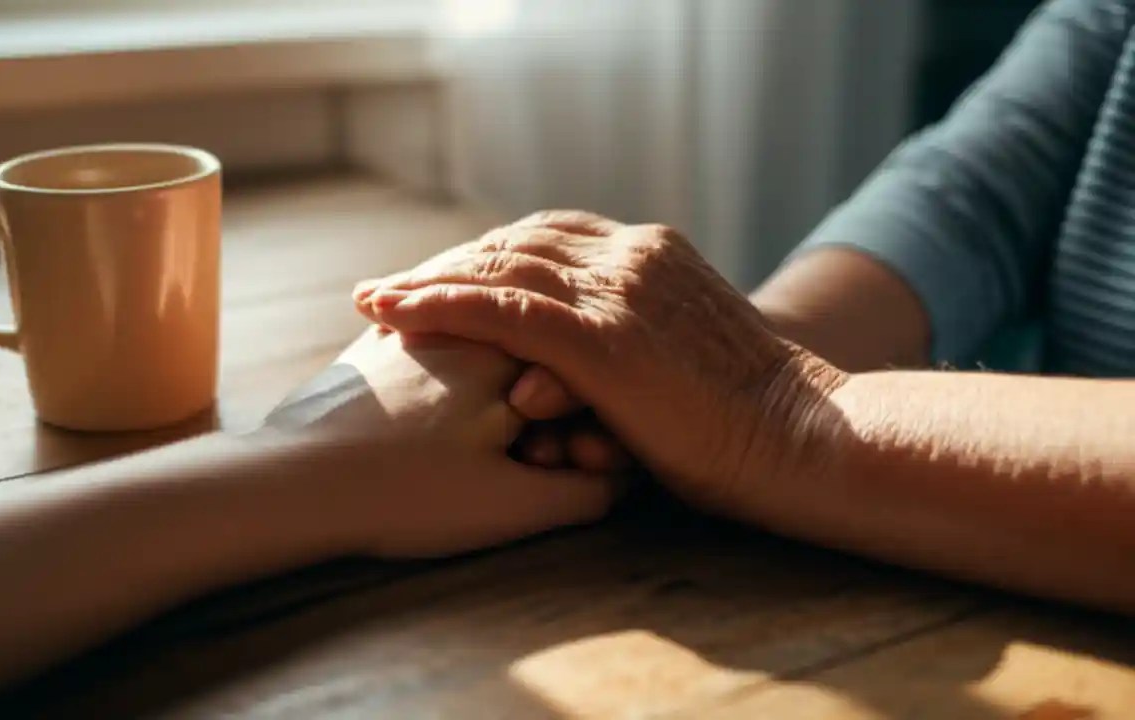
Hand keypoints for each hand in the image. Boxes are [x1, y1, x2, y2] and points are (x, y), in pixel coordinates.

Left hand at [262, 327, 619, 557]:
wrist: (286, 486)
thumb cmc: (407, 495)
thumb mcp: (517, 506)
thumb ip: (589, 488)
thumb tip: (622, 474)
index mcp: (506, 341)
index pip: (578, 364)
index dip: (586, 421)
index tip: (567, 463)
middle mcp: (458, 314)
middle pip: (534, 354)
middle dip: (546, 412)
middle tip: (528, 466)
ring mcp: (409, 325)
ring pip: (483, 354)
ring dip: (499, 402)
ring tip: (478, 461)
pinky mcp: (371, 348)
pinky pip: (437, 358)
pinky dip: (453, 392)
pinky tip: (436, 438)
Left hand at [352, 211, 846, 512]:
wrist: (803, 440)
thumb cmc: (744, 422)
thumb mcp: (683, 357)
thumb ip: (633, 337)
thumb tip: (570, 360)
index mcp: (652, 254)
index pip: (546, 238)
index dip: (486, 257)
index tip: (439, 280)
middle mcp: (631, 256)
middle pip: (512, 245)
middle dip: (445, 266)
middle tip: (389, 291)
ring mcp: (616, 291)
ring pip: (497, 269)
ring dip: (427, 284)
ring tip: (374, 302)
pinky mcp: (603, 336)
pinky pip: (500, 310)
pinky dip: (441, 307)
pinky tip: (395, 315)